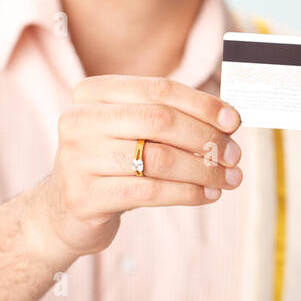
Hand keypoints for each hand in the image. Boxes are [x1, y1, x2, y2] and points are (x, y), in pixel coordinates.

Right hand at [31, 75, 242, 262]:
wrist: (66, 211)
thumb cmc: (113, 164)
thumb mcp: (134, 132)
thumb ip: (172, 118)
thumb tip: (229, 119)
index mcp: (93, 93)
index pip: (158, 89)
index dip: (201, 104)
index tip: (234, 121)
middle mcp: (79, 120)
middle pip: (160, 120)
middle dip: (205, 138)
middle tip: (234, 155)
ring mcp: (77, 158)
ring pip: (158, 158)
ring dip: (203, 170)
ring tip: (228, 178)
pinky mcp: (84, 196)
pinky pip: (149, 191)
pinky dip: (187, 193)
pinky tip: (207, 195)